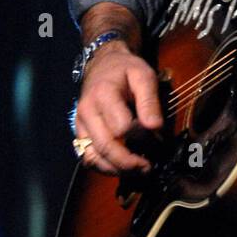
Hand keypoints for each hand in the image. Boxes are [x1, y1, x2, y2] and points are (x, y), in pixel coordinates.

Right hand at [74, 44, 163, 174]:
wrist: (103, 65)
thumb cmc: (125, 70)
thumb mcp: (143, 76)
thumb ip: (149, 101)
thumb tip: (155, 127)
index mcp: (103, 95)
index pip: (120, 128)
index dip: (139, 138)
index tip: (156, 139)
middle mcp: (87, 112)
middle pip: (105, 147)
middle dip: (128, 162)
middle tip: (148, 167)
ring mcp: (80, 124)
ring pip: (92, 157)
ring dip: (115, 169)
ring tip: (136, 170)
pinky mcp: (80, 134)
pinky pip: (87, 158)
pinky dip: (104, 167)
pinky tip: (121, 167)